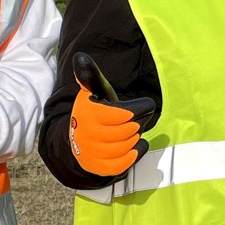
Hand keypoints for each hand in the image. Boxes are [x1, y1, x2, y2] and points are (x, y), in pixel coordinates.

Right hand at [69, 52, 149, 174]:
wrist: (79, 140)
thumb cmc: (95, 112)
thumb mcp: (95, 92)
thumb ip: (91, 76)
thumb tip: (81, 58)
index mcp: (88, 112)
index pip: (124, 114)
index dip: (140, 109)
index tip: (145, 105)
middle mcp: (86, 133)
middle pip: (129, 130)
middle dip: (138, 123)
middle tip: (138, 119)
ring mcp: (91, 152)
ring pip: (127, 146)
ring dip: (135, 138)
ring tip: (134, 132)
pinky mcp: (97, 167)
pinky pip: (123, 163)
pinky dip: (134, 154)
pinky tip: (136, 146)